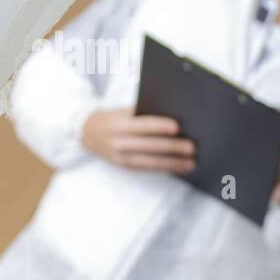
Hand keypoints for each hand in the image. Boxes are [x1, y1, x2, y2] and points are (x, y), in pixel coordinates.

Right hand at [81, 107, 195, 172]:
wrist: (88, 132)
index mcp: (118, 124)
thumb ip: (143, 113)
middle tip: (192, 147)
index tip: (178, 127)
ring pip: (150, 161)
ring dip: (173, 163)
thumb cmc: (115, 118)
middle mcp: (118, 142)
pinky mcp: (125, 166)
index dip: (159, 126)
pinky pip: (148, 168)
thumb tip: (173, 115)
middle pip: (149, 145)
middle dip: (172, 147)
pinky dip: (165, 168)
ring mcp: (121, 157)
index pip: (142, 125)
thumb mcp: (123, 111)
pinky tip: (179, 167)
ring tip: (191, 163)